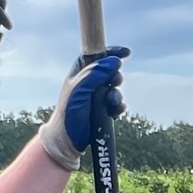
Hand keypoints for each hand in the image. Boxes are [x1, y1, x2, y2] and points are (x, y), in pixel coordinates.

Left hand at [37, 46, 128, 165]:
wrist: (67, 140)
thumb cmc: (68, 113)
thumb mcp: (79, 90)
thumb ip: (94, 74)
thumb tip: (113, 62)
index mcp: (80, 74)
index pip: (96, 56)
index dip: (110, 52)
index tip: (125, 53)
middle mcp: (89, 84)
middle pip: (109, 71)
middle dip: (116, 76)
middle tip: (114, 82)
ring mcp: (97, 97)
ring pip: (115, 89)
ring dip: (117, 94)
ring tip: (111, 102)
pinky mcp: (104, 111)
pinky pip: (118, 104)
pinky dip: (119, 106)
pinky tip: (114, 111)